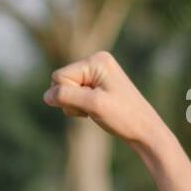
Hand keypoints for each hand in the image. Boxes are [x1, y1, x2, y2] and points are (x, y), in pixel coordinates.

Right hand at [42, 51, 163, 144]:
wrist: (144, 130)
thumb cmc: (123, 116)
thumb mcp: (93, 104)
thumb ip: (66, 96)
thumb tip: (47, 95)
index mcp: (97, 60)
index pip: (60, 77)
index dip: (68, 95)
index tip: (91, 103)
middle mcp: (96, 61)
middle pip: (60, 82)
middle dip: (71, 100)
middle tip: (93, 108)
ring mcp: (96, 73)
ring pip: (65, 90)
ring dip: (75, 105)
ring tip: (96, 110)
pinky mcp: (96, 84)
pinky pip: (73, 95)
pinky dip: (80, 106)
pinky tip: (96, 110)